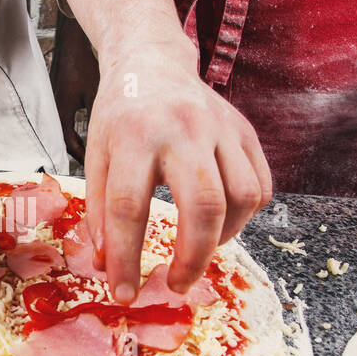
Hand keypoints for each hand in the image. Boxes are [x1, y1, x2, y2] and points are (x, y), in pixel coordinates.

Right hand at [50, 13, 98, 163]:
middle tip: (92, 161)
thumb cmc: (83, 64)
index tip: (93, 161)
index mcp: (62, 110)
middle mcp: (55, 110)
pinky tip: (88, 131)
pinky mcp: (58, 100)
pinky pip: (65, 122)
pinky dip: (75, 130)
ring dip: (77, 142)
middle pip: (65, 141)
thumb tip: (110, 136)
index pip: (69, 142)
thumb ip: (100, 115)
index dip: (82, 155)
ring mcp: (55, 105)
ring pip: (65, 132)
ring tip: (92, 150)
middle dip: (79, 152)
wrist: (71, 46)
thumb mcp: (96, 91)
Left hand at [83, 37, 272, 302]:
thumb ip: (100, 211)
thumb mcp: (96, 157)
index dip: (126, 258)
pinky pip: (260, 186)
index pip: (130, 207)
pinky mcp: (245, 131)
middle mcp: (183, 128)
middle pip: (202, 205)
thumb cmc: (121, 117)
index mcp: (134, 134)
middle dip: (193, 257)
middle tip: (177, 284)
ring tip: (198, 250)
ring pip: (242, 197)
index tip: (124, 292)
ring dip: (222, 238)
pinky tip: (220, 223)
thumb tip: (107, 267)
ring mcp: (221, 127)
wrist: (153, 63)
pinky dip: (244, 216)